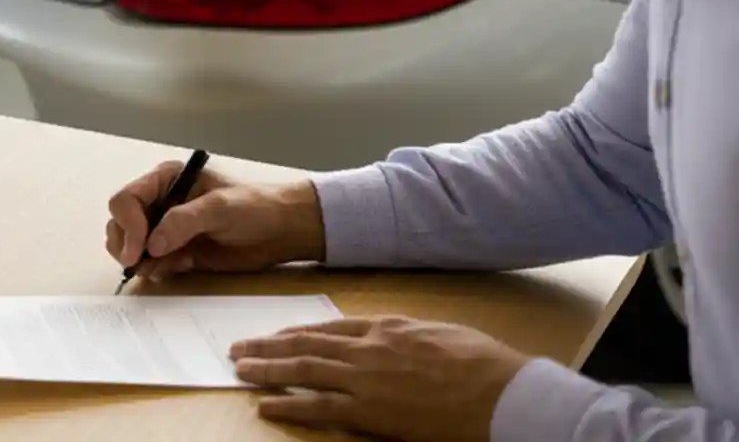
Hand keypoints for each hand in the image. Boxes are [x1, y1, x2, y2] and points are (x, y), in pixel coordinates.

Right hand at [105, 162, 324, 279]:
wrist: (282, 231)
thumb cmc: (255, 207)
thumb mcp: (220, 208)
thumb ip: (184, 221)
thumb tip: (152, 244)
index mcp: (167, 180)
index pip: (127, 199)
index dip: (126, 224)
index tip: (137, 249)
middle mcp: (161, 202)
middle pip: (120, 223)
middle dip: (125, 243)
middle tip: (138, 263)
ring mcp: (167, 229)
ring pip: (130, 245)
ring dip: (137, 259)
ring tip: (158, 267)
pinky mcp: (177, 252)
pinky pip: (151, 262)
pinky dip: (153, 269)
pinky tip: (170, 270)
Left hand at [230, 316, 530, 441]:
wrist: (500, 391)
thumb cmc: (481, 364)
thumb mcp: (439, 335)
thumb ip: (407, 336)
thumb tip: (394, 339)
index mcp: (387, 327)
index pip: (329, 327)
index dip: (297, 331)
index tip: (275, 335)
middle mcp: (368, 348)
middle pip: (306, 344)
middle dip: (269, 346)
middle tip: (239, 348)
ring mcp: (366, 378)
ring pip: (303, 369)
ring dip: (267, 369)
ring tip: (241, 370)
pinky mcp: (369, 410)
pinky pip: (318, 405)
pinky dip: (288, 403)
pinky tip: (266, 404)